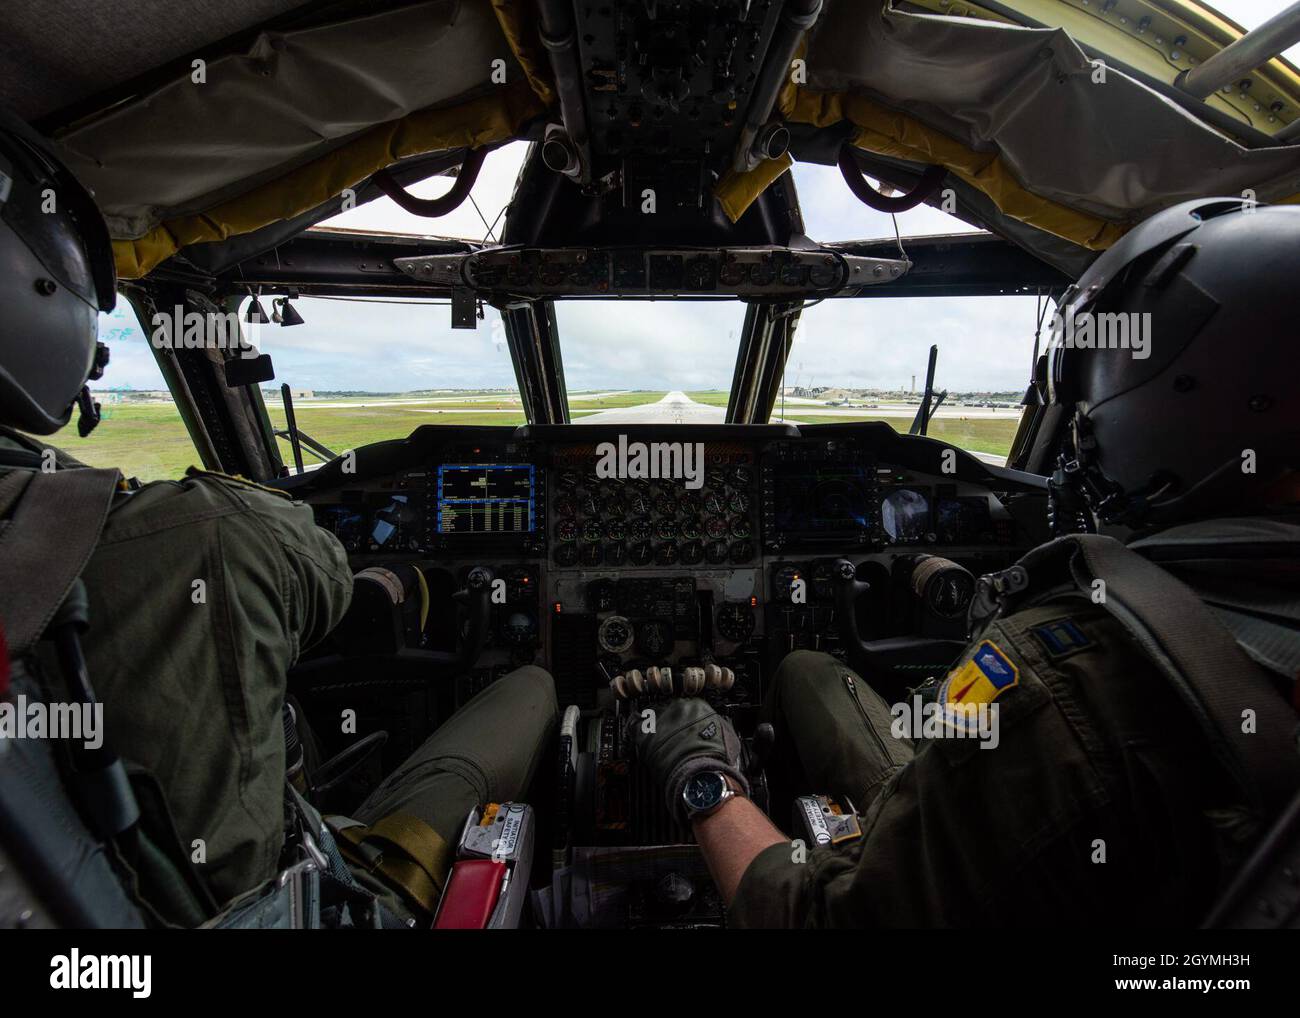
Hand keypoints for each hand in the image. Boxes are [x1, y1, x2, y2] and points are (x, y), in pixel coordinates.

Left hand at [629, 697, 748, 823]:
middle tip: (671, 735)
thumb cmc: (715, 759)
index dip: (684, 718)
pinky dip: (635, 728)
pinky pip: (634, 724)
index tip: (683, 726)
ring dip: (653, 725)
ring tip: (657, 737)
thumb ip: (715, 724)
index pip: (686, 705)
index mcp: (697, 705)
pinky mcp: (645, 733)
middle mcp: (676, 707)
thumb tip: (713, 725)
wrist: (701, 775)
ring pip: (651, 715)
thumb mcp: (726, 735)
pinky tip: (637, 733)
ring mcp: (659, 719)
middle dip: (669, 721)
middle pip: (668, 709)